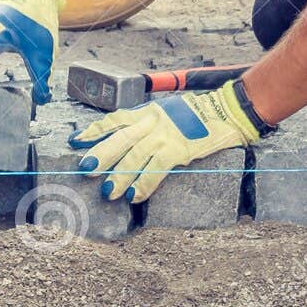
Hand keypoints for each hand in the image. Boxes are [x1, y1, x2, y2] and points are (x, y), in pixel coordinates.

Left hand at [69, 81, 267, 202]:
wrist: (229, 110)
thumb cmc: (203, 115)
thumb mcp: (172, 113)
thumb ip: (154, 124)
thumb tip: (140, 141)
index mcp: (148, 111)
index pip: (114, 120)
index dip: (94, 130)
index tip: (76, 141)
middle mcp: (152, 121)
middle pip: (119, 138)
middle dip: (99, 154)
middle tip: (83, 169)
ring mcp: (165, 134)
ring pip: (134, 155)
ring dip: (118, 175)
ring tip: (107, 191)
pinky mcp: (180, 148)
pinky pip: (156, 169)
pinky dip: (143, 183)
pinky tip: (134, 196)